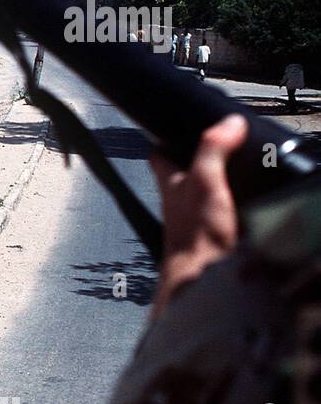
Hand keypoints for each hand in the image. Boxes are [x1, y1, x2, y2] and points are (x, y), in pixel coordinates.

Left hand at [148, 114, 247, 316]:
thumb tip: (228, 123)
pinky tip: (244, 209)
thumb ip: (212, 149)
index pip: (159, 157)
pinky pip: (219, 216)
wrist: (202, 280)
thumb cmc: (194, 234)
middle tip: (216, 150)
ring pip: (199, 197)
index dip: (164, 143)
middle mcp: (177, 202)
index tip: (172, 131)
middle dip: (194, 163)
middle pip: (182, 176)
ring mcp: (192, 221)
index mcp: (171, 184)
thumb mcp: (204, 181)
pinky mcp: (210, 238)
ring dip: (214, 187)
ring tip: (235, 175)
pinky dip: (230, 209)